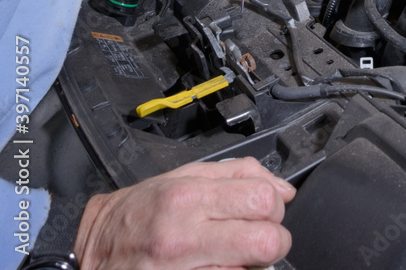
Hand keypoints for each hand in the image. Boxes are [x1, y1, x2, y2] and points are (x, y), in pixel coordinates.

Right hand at [73, 157, 295, 269]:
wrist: (92, 253)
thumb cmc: (137, 216)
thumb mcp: (183, 177)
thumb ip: (238, 175)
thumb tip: (283, 189)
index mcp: (188, 197)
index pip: (264, 201)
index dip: (274, 207)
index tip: (265, 211)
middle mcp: (183, 236)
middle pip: (267, 241)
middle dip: (273, 240)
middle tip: (258, 238)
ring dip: (252, 266)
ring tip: (235, 256)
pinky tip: (218, 267)